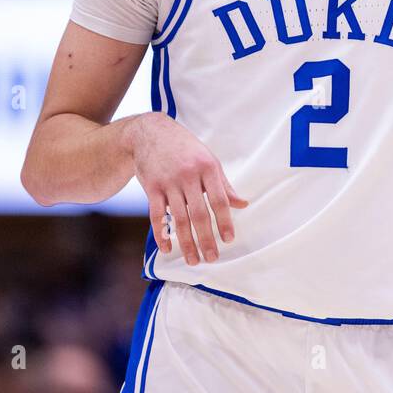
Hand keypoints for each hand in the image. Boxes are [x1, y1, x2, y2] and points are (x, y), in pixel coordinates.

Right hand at [128, 113, 248, 266]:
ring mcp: (168, 182)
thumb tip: (242, 204)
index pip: (219, 200)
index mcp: (207, 167)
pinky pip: (156, 215)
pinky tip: (167, 249)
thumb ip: (224, 184)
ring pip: (179, 218)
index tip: (228, 239)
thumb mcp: (208, 160)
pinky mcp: (151, 187)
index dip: (225, 221)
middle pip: (200, 213)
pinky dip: (161, 234)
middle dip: (207, 238)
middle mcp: (188, 175)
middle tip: (212, 257)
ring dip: (187, 242)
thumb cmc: (185, 148)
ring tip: (194, 259)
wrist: (150, 132)